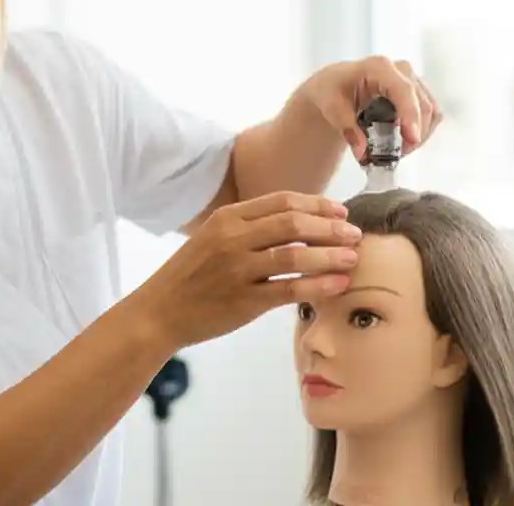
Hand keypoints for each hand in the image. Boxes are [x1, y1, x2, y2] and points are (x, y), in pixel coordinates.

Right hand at [128, 192, 361, 350]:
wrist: (159, 312)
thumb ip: (247, 228)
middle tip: (354, 234)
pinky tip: (338, 284)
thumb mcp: (212, 238)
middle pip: (293, 224)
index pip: (281, 201)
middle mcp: (232, 239)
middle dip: (330, 228)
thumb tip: (297, 224)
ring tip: (353, 257)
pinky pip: (290, 289)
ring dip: (330, 255)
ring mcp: (237, 270)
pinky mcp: (244, 300)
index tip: (340, 212)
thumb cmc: (189, 276)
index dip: (317, 205)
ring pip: (295, 256)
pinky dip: (318, 285)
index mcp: (227, 218)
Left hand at [297, 56, 442, 160]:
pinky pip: (431, 115)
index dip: (410, 114)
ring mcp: (413, 80)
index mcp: (379, 67)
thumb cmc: (332, 91)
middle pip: (421, 104)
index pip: (402, 90)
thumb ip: (347, 128)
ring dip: (419, 135)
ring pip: (430, 111)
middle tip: (395, 156)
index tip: (412, 138)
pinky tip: (403, 142)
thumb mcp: (331, 108)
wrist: (336, 86)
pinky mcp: (419, 93)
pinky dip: (422, 132)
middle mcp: (402, 70)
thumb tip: (363, 152)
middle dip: (413, 133)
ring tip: (396, 151)